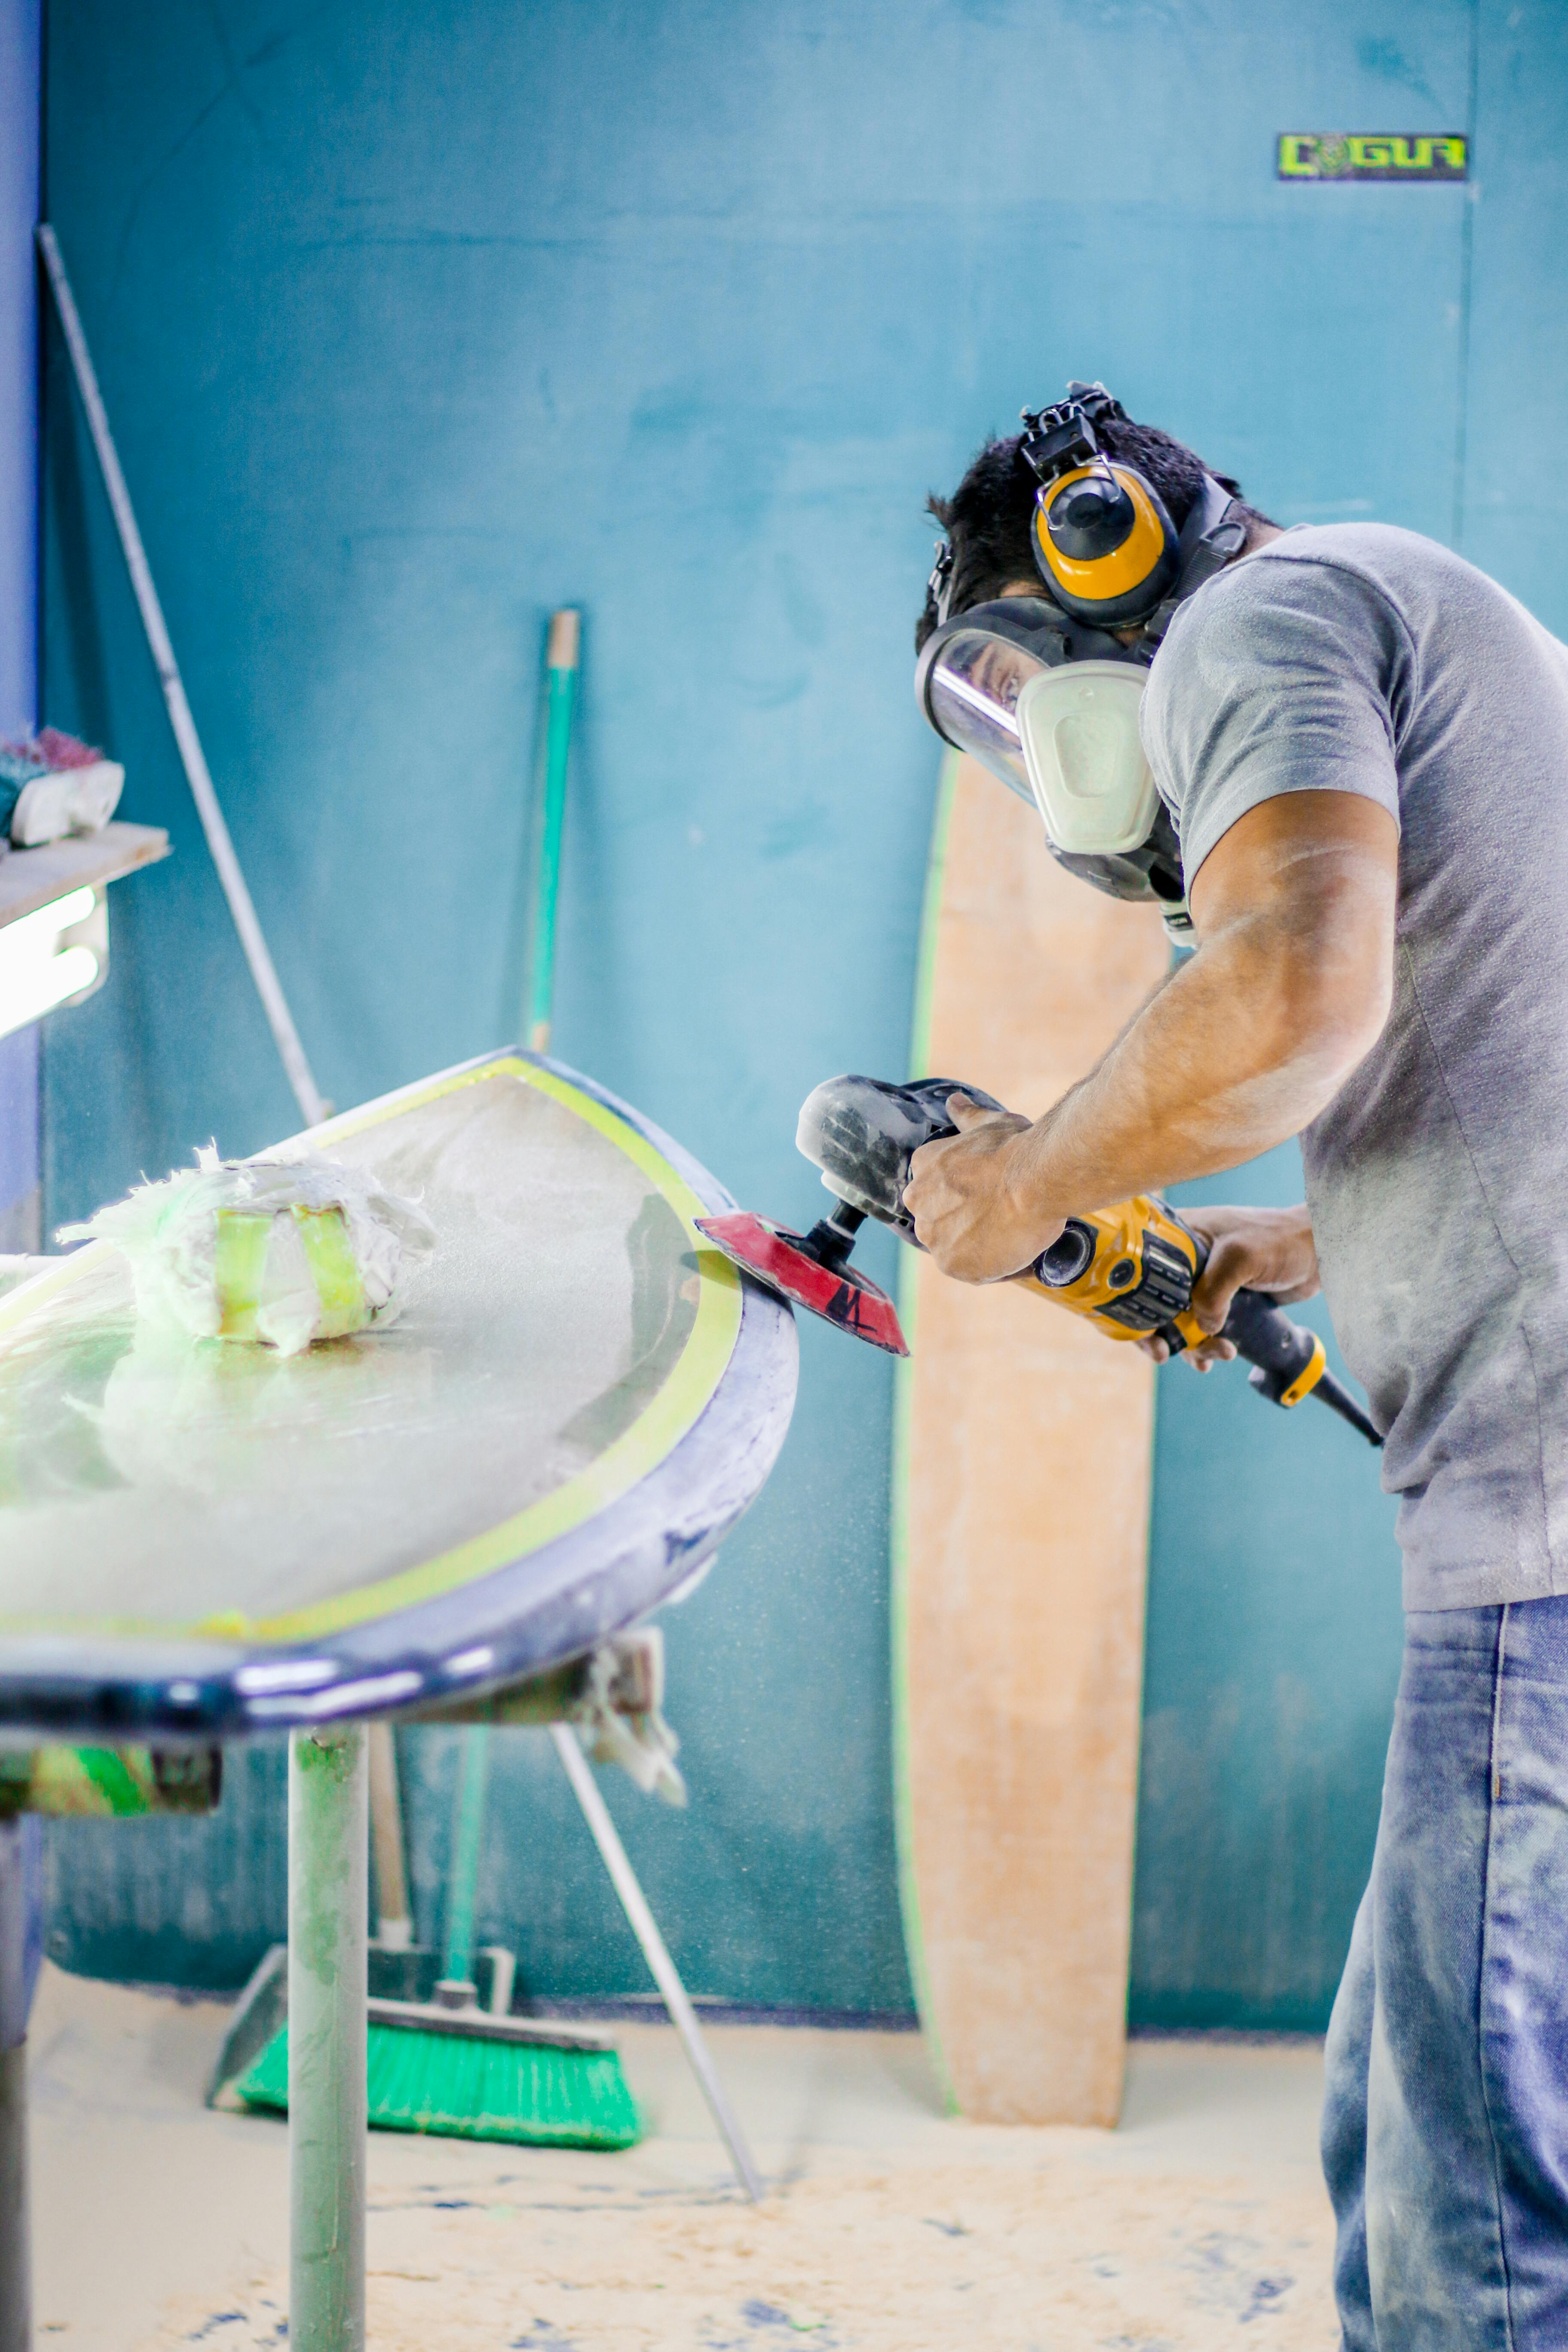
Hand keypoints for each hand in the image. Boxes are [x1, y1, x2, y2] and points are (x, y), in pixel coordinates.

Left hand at [902, 1094, 1065, 1282]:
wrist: (1033, 1180)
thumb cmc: (1015, 1148)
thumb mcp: (987, 1123)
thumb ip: (967, 1116)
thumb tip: (954, 1101)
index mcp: (922, 1166)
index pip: (939, 1189)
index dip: (968, 1195)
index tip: (990, 1195)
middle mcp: (918, 1201)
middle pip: (943, 1219)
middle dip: (970, 1220)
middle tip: (1005, 1214)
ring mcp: (932, 1235)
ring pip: (957, 1247)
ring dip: (981, 1245)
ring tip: (1014, 1232)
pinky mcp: (951, 1264)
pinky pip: (973, 1271)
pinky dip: (995, 1266)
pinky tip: (1017, 1249)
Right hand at [1142, 1202, 1319, 1369]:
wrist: (1319, 1251)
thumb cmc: (1280, 1239)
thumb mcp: (1239, 1257)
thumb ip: (1213, 1291)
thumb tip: (1200, 1327)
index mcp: (1178, 1237)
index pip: (1141, 1272)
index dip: (1136, 1304)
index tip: (1146, 1332)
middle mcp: (1185, 1259)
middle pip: (1156, 1302)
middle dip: (1162, 1332)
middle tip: (1165, 1354)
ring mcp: (1203, 1280)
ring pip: (1181, 1321)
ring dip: (1192, 1344)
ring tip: (1219, 1354)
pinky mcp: (1223, 1299)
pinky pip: (1204, 1328)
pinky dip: (1208, 1345)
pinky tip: (1222, 1354)